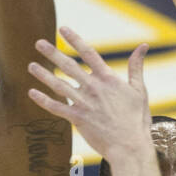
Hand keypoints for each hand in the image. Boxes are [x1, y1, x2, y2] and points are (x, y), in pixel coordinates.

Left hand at [27, 24, 150, 159]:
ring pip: (59, 85)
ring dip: (43, 74)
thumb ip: (136, 67)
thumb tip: (144, 46)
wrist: (130, 146)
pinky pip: (56, 107)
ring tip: (31, 65)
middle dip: (52, 53)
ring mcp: (84, 103)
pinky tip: (32, 92)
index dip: (75, 39)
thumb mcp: (139, 90)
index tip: (63, 29)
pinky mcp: (77, 119)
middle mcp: (93, 88)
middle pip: (69, 66)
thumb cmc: (137, 119)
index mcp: (108, 78)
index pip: (88, 53)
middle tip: (38, 43)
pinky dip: (43, 100)